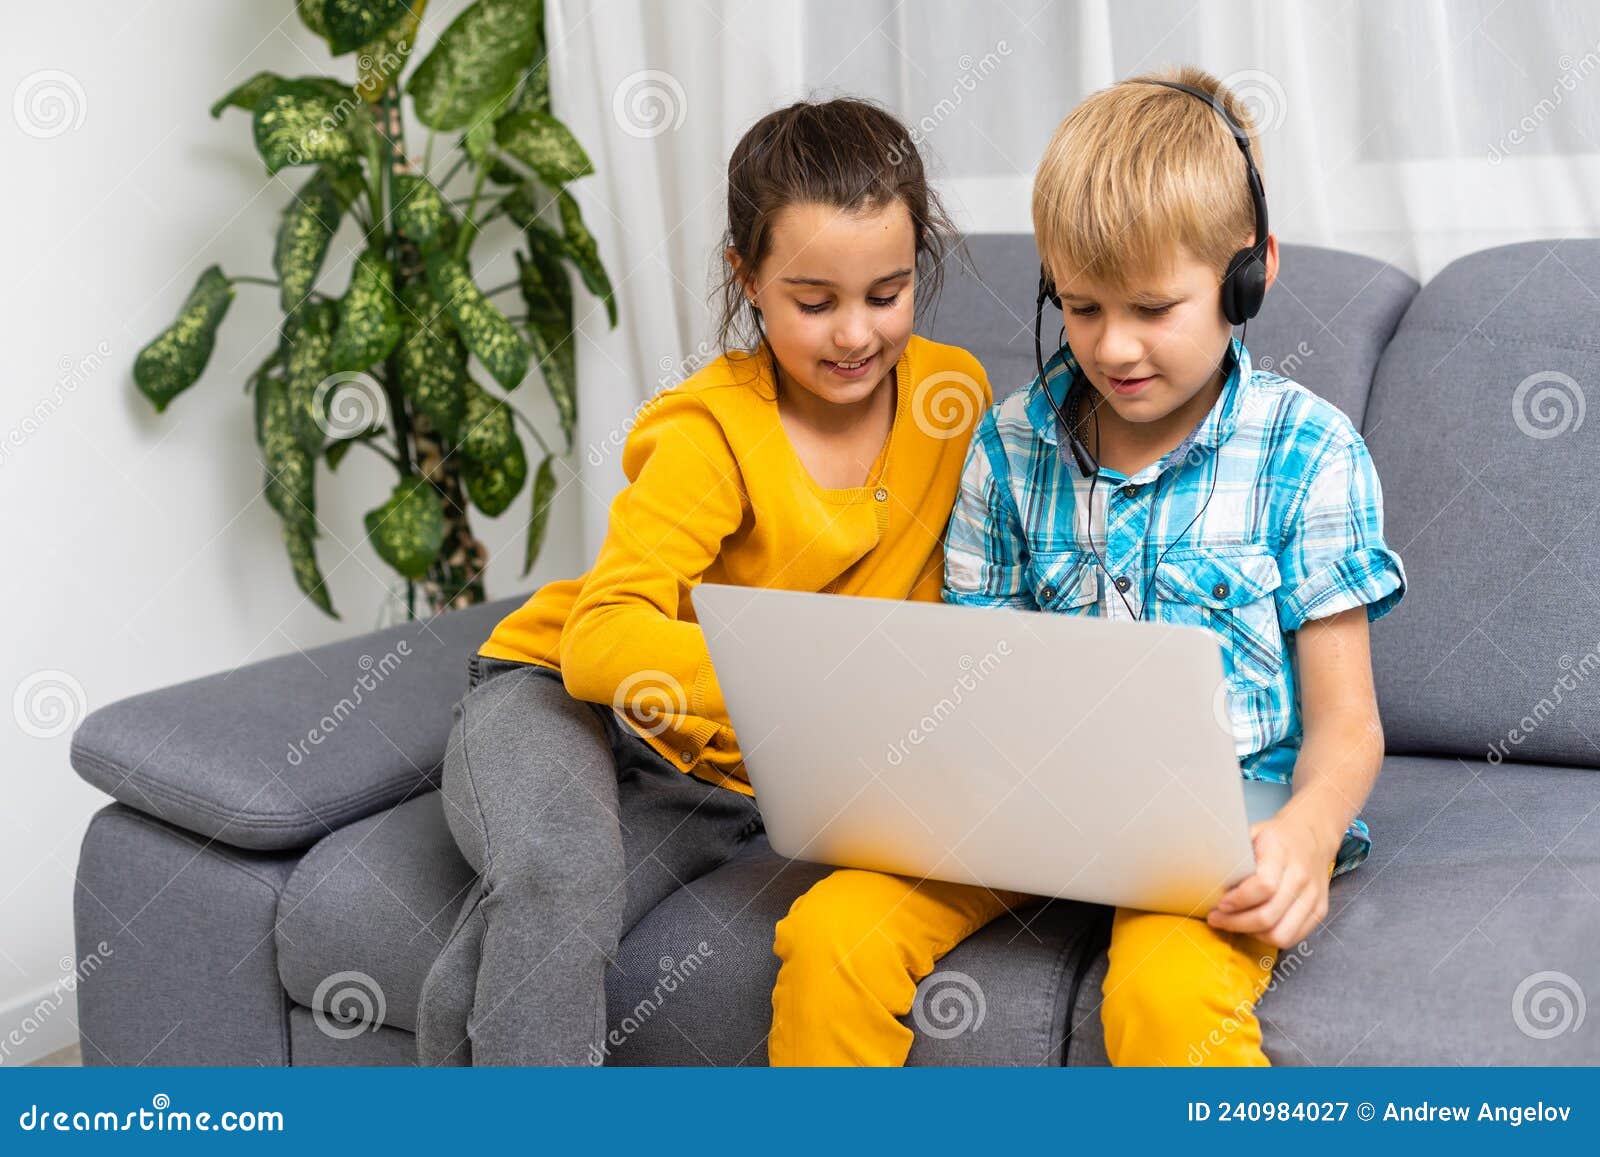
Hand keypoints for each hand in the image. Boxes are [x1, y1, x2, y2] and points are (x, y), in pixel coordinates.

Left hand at [1207, 814, 1331, 948]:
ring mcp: (1313, 896)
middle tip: (1216, 918)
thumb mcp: (1251, 834)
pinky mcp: (1320, 911)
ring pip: (1281, 934)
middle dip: (1236, 923)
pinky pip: (1293, 937)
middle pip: (1269, 916)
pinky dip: (1269, 937)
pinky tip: (1253, 927)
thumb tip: (1206, 877)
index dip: (1238, 900)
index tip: (1220, 904)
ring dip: (1252, 934)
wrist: (1312, 836)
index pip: (1264, 886)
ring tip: (1234, 924)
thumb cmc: (1275, 837)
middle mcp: (1301, 876)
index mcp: (1281, 853)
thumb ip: (1234, 855)